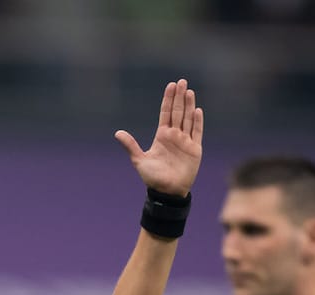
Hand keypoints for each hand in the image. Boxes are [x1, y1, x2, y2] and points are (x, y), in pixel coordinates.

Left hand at [115, 78, 203, 197]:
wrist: (167, 192)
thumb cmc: (153, 178)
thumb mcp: (139, 160)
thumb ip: (130, 145)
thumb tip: (117, 133)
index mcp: (162, 136)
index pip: (166, 113)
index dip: (168, 99)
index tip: (170, 86)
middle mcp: (175, 136)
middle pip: (178, 112)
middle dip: (179, 97)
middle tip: (182, 82)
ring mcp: (185, 141)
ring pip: (188, 118)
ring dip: (189, 105)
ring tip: (189, 91)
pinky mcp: (195, 149)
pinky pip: (197, 132)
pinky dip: (198, 122)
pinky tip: (197, 110)